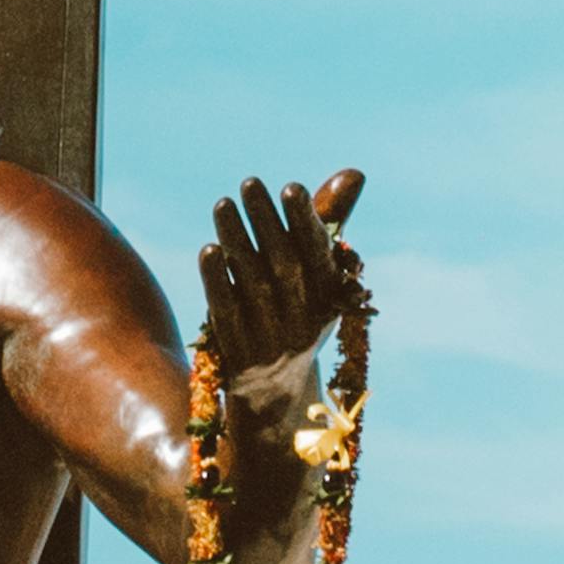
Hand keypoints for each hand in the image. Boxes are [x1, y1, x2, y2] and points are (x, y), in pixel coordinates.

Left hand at [195, 163, 364, 413]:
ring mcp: (271, 341)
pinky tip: (210, 248)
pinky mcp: (239, 355)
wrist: (276, 389)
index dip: (306, 222)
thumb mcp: (316, 271)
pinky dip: (218, 281)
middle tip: (249, 183)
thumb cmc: (298, 306)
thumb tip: (354, 173)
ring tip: (223, 203)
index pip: (319, 257)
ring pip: (253, 285)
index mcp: (330, 299)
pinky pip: (227, 314)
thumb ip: (327, 220)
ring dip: (237, 241)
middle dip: (266, 222)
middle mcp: (304, 322)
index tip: (291, 186)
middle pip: (284, 266)